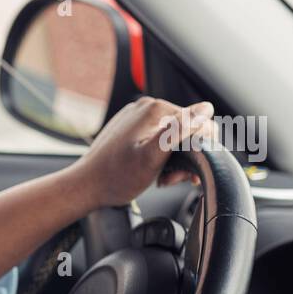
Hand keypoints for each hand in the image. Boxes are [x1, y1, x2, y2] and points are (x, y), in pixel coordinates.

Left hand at [72, 96, 214, 209]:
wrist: (85, 186)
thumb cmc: (116, 177)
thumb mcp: (153, 156)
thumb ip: (180, 131)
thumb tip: (206, 109)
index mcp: (155, 108)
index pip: (200, 122)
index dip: (200, 149)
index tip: (186, 173)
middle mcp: (146, 107)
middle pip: (187, 130)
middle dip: (186, 156)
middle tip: (171, 179)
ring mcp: (137, 117)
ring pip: (173, 136)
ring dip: (174, 159)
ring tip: (161, 177)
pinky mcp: (131, 129)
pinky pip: (157, 139)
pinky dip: (161, 156)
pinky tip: (152, 172)